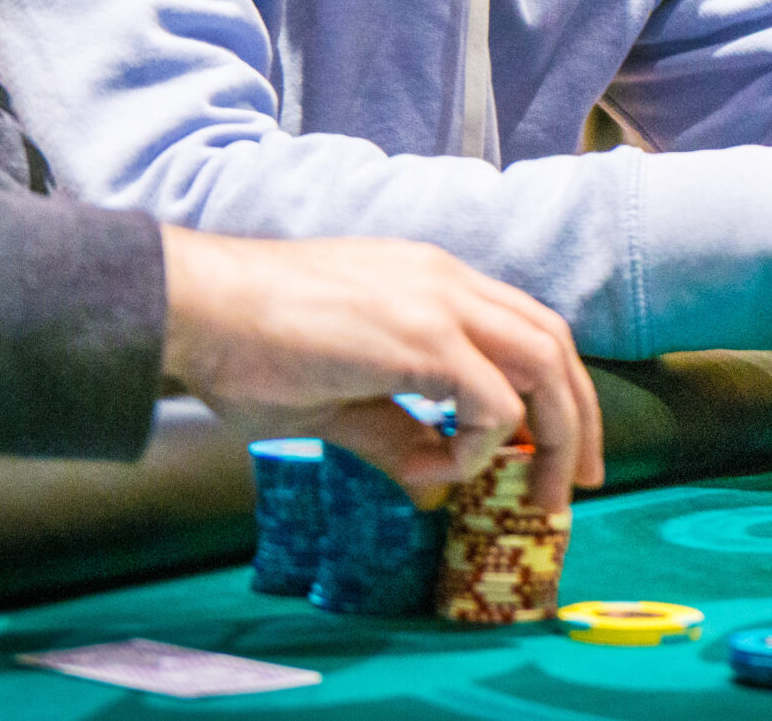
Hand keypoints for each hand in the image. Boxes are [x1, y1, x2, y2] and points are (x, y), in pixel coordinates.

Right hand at [158, 227, 602, 511]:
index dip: (553, 388)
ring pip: (544, 364)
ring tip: (539, 492)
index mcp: (430, 280)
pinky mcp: (423, 337)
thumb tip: (435, 478)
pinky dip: (481, 445)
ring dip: (553, 434)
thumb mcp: (338, 397)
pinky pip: (492, 403)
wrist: (194, 308)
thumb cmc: (247, 346)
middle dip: (577, 417)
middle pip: (554, 343)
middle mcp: (447, 280)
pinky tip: (438, 468)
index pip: (524, 326)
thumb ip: (395, 430)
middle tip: (575, 482)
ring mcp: (439, 302)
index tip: (550, 450)